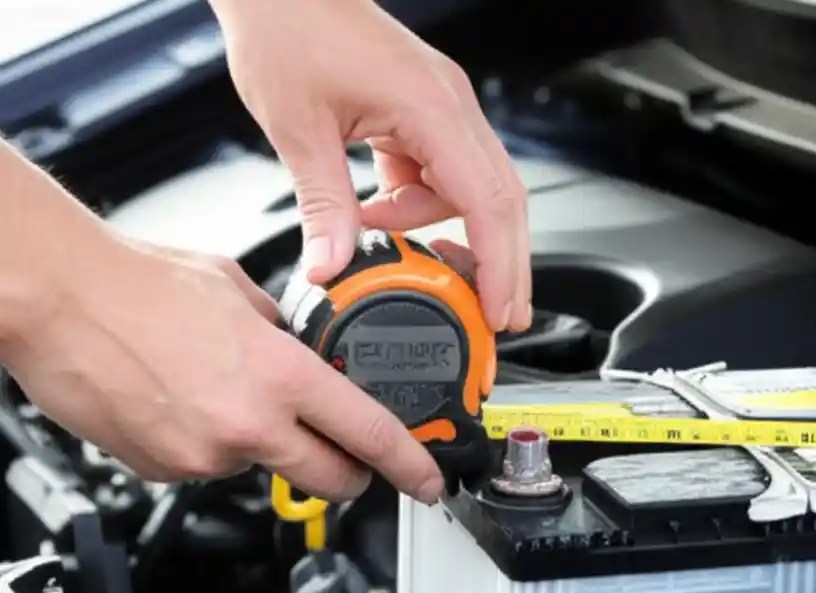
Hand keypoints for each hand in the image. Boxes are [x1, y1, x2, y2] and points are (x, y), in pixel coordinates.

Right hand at [0, 235, 444, 502]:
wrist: (56, 300)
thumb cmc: (137, 284)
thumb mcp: (240, 291)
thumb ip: (284, 330)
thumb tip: (306, 347)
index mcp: (281, 376)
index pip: (370, 434)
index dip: (411, 464)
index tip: (430, 480)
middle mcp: (248, 425)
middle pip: (331, 479)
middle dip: (349, 474)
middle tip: (349, 458)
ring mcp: (204, 455)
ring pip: (264, 468)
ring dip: (263, 445)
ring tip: (222, 391)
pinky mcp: (163, 471)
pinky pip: (209, 466)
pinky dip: (211, 445)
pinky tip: (186, 401)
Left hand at [210, 0, 530, 332]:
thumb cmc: (287, 28)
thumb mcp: (297, 127)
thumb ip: (323, 206)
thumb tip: (332, 267)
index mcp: (432, 107)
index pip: (489, 201)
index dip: (502, 264)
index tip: (503, 311)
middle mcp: (451, 106)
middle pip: (503, 200)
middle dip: (501, 262)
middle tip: (495, 315)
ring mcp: (444, 107)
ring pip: (470, 189)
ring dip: (434, 224)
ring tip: (383, 236)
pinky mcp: (426, 110)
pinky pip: (441, 172)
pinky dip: (416, 200)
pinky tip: (377, 205)